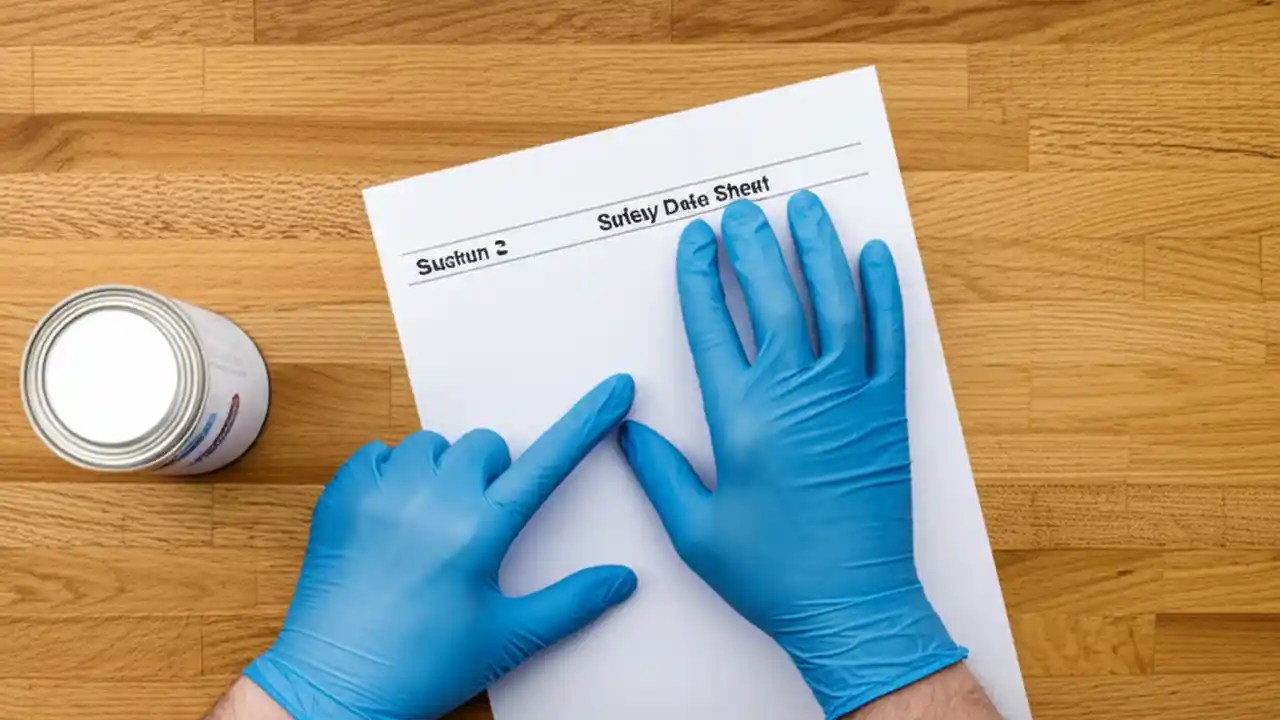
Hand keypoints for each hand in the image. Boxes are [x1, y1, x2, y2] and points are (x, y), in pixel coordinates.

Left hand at [245, 375, 637, 719]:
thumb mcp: (508, 637)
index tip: (614, 391)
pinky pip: (377, 453)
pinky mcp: (341, 496)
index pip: (549, 462)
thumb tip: (622, 580)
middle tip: (477, 522)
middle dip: (490, 473)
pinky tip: (392, 517)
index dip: (587, 421)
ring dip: (440, 470)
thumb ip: (571, 602)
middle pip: (484, 445)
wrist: (335, 686)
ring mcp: (383, 493)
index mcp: (480, 530)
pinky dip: (390, 473)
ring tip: (431, 523)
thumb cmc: (421, 666)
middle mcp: (433, 499)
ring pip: (430, 445)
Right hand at [619, 193, 965, 718]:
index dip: (702, 277)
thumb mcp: (694, 530)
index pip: (713, 326)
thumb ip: (659, 472)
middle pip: (773, 297)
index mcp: (741, 419)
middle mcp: (794, 395)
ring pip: (833, 301)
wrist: (852, 606)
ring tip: (807, 210)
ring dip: (818, 249)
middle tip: (744, 213)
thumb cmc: (773, 573)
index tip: (697, 243)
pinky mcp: (886, 410)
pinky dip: (884, 291)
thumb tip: (631, 430)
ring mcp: (847, 397)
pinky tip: (875, 257)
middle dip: (755, 246)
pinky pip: (889, 336)